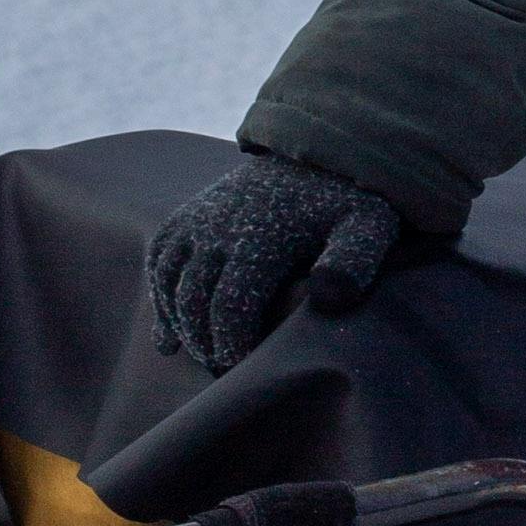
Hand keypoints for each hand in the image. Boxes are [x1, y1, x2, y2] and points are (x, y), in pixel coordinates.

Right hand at [146, 153, 403, 374]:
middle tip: (227, 371)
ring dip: (180, 328)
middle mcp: (218, 226)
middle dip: (206, 345)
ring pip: (169, 285)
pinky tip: (170, 339)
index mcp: (261, 235)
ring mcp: (198, 219)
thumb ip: (355, 261)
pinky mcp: (187, 216)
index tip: (246, 368)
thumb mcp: (366, 226)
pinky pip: (158, 262)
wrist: (317, 154)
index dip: (232, 347)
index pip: (230, 308)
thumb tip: (326, 296)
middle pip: (193, 303)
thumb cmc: (345, 204)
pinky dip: (159, 301)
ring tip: (207, 355)